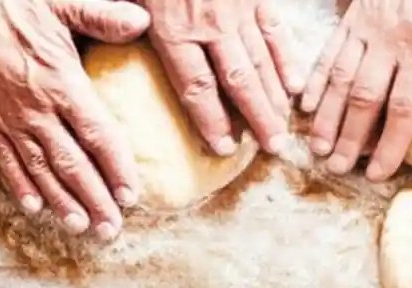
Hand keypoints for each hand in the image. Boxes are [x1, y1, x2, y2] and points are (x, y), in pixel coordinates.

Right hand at [0, 0, 151, 239]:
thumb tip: (141, 22)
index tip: (131, 196)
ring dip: (62, 202)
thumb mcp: (60, 2)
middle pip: (72, 164)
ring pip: (41, 171)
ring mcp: (11, 120)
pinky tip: (34, 208)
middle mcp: (37, 111)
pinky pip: (6, 161)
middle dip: (94, 200)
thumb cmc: (8, 3)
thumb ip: (101, 16)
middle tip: (111, 229)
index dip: (116, 168)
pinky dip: (20, 186)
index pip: (98, 135)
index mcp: (61, 84)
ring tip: (80, 228)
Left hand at [142, 0, 301, 155]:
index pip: (197, 86)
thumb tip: (132, 33)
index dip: (212, 122)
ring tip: (282, 129)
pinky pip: (276, 30)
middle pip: (239, 82)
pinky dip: (288, 59)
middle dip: (258, 119)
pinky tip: (295, 86)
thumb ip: (116, 14)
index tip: (225, 149)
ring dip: (274, 99)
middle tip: (272, 149)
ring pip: (261, 61)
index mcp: (172, 26)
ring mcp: (238, 8)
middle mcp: (211, 23)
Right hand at [302, 1, 411, 179]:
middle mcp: (389, 38)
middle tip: (337, 168)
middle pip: (364, 98)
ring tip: (318, 147)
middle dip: (349, 138)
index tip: (377, 174)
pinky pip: (329, 50)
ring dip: (327, 115)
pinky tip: (306, 104)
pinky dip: (316, 79)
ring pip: (340, 77)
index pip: (404, 106)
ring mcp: (366, 26)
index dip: (388, 144)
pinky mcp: (353, 14)